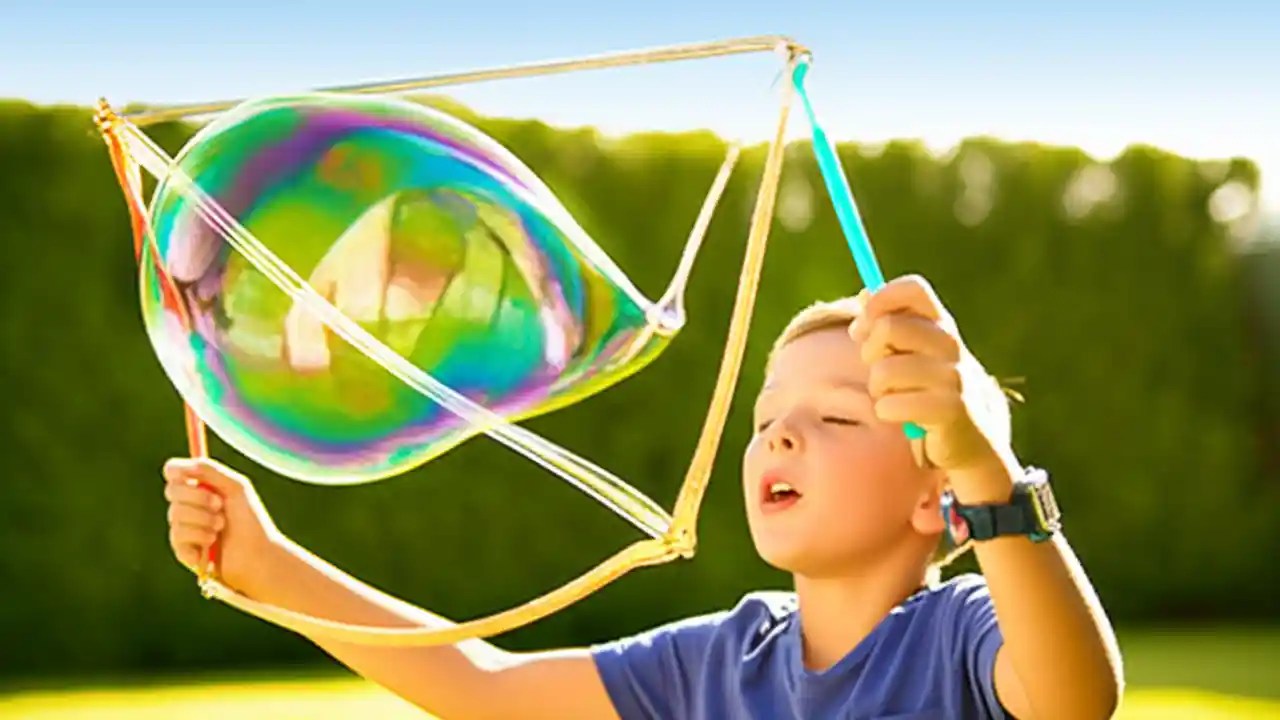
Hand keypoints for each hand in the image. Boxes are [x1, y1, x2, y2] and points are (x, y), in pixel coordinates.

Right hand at [162, 457, 287, 597]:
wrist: (257, 554)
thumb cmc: (250, 519)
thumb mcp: (235, 488)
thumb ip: (209, 471)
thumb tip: (178, 465)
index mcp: (199, 487)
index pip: (173, 472)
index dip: (177, 472)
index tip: (191, 477)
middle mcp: (187, 506)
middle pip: (172, 491)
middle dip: (198, 498)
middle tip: (220, 505)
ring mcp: (182, 527)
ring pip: (176, 515)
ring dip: (203, 520)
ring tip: (221, 528)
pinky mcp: (182, 549)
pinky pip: (178, 536)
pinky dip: (199, 538)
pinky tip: (212, 545)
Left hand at [849, 275, 1013, 473]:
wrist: (973, 439)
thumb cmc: (932, 389)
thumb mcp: (916, 352)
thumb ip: (892, 323)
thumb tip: (864, 293)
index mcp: (942, 324)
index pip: (914, 289)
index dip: (881, 300)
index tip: (865, 324)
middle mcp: (951, 344)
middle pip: (889, 327)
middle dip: (869, 349)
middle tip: (876, 366)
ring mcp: (953, 376)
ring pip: (884, 370)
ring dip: (877, 387)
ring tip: (892, 395)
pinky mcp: (949, 409)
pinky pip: (891, 404)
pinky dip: (886, 411)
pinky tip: (901, 415)